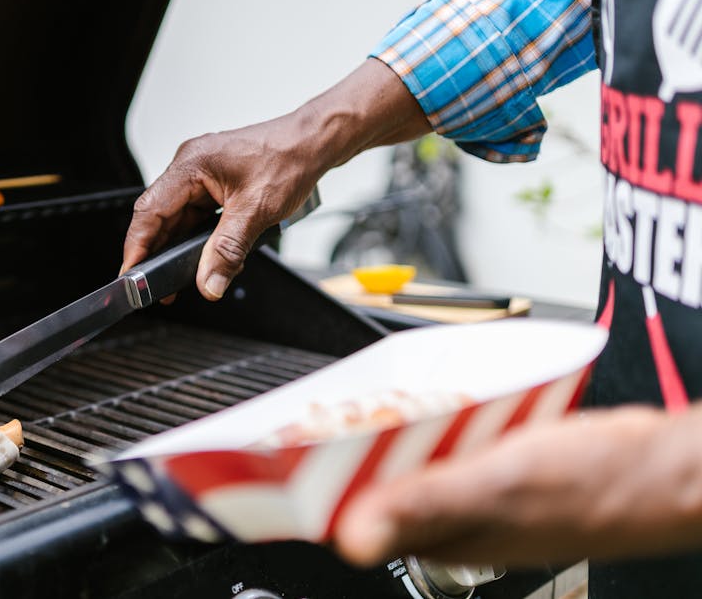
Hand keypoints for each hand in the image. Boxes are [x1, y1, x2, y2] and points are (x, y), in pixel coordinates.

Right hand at [121, 59, 430, 300]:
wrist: (315, 142)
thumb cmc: (290, 159)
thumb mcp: (256, 211)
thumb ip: (227, 251)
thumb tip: (208, 283)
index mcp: (191, 165)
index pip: (149, 210)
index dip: (136, 246)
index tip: (131, 274)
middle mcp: (190, 166)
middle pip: (158, 216)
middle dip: (155, 253)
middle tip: (153, 286)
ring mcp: (200, 174)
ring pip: (177, 218)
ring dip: (176, 247)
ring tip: (177, 280)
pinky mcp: (214, 183)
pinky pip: (194, 215)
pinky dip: (195, 238)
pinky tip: (202, 258)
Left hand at [333, 405, 701, 566]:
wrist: (675, 468)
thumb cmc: (597, 482)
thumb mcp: (496, 484)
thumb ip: (421, 505)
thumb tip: (350, 538)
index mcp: (449, 538)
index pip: (360, 523)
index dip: (318, 495)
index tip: (285, 465)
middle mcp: (464, 524)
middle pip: (382, 495)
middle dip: (345, 464)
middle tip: (315, 425)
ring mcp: (490, 500)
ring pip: (418, 473)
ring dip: (388, 445)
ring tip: (362, 410)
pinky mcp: (514, 472)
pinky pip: (457, 453)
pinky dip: (437, 432)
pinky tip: (436, 409)